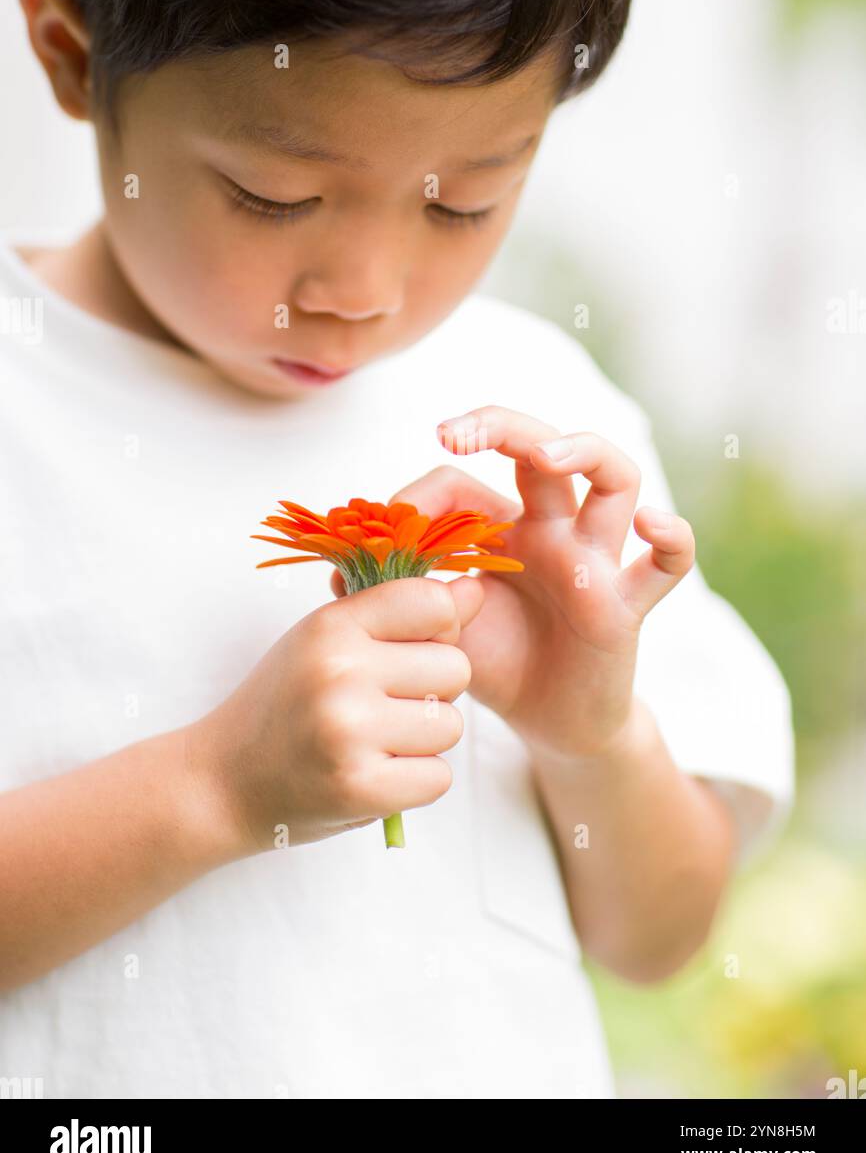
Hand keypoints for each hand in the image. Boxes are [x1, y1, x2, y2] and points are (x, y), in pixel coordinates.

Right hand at [190, 578, 481, 852]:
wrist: (221, 780)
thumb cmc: (285, 702)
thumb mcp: (328, 638)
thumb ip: (401, 612)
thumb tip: (476, 589)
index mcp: (332, 625)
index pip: (433, 603)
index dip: (438, 628)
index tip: (410, 647)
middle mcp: (340, 672)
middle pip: (455, 668)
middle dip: (433, 690)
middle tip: (385, 705)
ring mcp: (349, 732)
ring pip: (451, 726)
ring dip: (424, 739)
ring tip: (376, 740)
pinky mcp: (360, 789)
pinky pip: (439, 777)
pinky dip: (415, 781)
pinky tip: (376, 773)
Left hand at [333, 405, 694, 760]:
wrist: (548, 725)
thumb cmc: (495, 663)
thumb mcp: (435, 624)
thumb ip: (397, 592)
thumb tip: (339, 567)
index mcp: (504, 526)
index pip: (464, 481)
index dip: (421, 493)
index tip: (382, 527)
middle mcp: (553, 528)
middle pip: (544, 447)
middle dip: (502, 427)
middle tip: (455, 432)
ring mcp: (595, 560)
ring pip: (616, 479)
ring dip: (586, 452)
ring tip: (548, 454)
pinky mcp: (627, 604)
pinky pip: (668, 565)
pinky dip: (672, 538)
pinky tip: (652, 526)